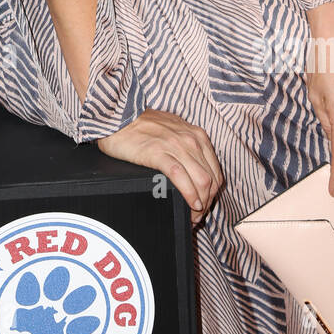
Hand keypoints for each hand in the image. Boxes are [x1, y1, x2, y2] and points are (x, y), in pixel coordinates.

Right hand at [97, 109, 224, 226]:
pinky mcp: (159, 153)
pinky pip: (181, 177)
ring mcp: (176, 146)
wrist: (118, 116)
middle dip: (207, 203)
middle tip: (196, 216)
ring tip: (191, 216)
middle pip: (211, 180)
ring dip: (200, 204)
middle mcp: (191, 140)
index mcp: (197, 136)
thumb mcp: (174, 130)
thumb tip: (193, 170)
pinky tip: (188, 205)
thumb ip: (186, 145)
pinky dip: (188, 195)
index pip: (215, 172)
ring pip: (201, 181)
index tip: (203, 207)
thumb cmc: (142, 125)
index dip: (212, 195)